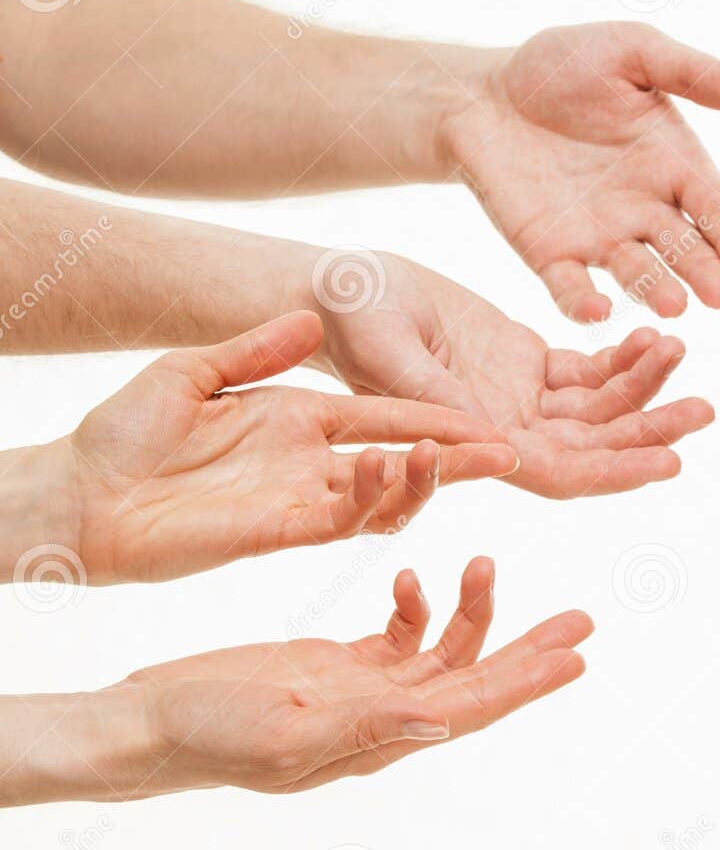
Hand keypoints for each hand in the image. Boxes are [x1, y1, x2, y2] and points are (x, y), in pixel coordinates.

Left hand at [64, 312, 516, 582]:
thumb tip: (310, 319)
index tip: (487, 417)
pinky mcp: (281, 531)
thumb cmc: (122, 433)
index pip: (388, 416)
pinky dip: (377, 497)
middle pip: (405, 461)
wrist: (78, 492)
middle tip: (510, 451)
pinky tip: (392, 468)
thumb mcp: (193, 371)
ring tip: (456, 454)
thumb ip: (256, 350)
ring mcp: (300, 499)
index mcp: (301, 421)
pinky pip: (346, 519)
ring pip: (387, 496)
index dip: (439, 418)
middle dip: (460, 458)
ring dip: (426, 478)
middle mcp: (312, 463)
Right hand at [109, 558, 587, 797]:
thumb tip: (442, 719)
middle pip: (477, 677)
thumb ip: (365, 725)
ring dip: (472, 608)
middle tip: (584, 618)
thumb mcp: (286, 732)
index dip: (527, 681)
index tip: (576, 657)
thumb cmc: (207, 735)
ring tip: (485, 562)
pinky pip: (400, 633)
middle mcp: (385, 716)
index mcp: (380, 736)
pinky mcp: (340, 664)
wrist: (151, 723)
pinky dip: (416, 603)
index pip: (472, 706)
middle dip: (530, 647)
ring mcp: (365, 689)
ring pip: (445, 649)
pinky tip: (408, 573)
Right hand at [314, 254, 712, 498]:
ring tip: (684, 354)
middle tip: (704, 410)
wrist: (342, 284)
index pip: (557, 474)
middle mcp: (505, 432)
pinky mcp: (528, 364)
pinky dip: (623, 357)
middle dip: (649, 430)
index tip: (668, 463)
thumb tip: (495, 446)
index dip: (613, 473)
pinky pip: (589, 371)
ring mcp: (520, 399)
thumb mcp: (388, 352)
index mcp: (473, 443)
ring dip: (645, 388)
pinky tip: (654, 338)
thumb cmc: (348, 316)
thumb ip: (437, 399)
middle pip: (593, 446)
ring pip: (598, 408)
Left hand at [442, 22, 719, 321]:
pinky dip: (583, 302)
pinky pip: (570, 286)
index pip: (714, 207)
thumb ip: (691, 73)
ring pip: (636, 273)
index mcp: (673, 165)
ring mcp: (600, 236)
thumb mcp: (631, 51)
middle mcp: (645, 209)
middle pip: (683, 248)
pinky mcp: (551, 254)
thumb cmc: (561, 67)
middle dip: (704, 272)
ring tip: (673, 305)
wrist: (480, 92)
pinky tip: (596, 311)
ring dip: (655, 290)